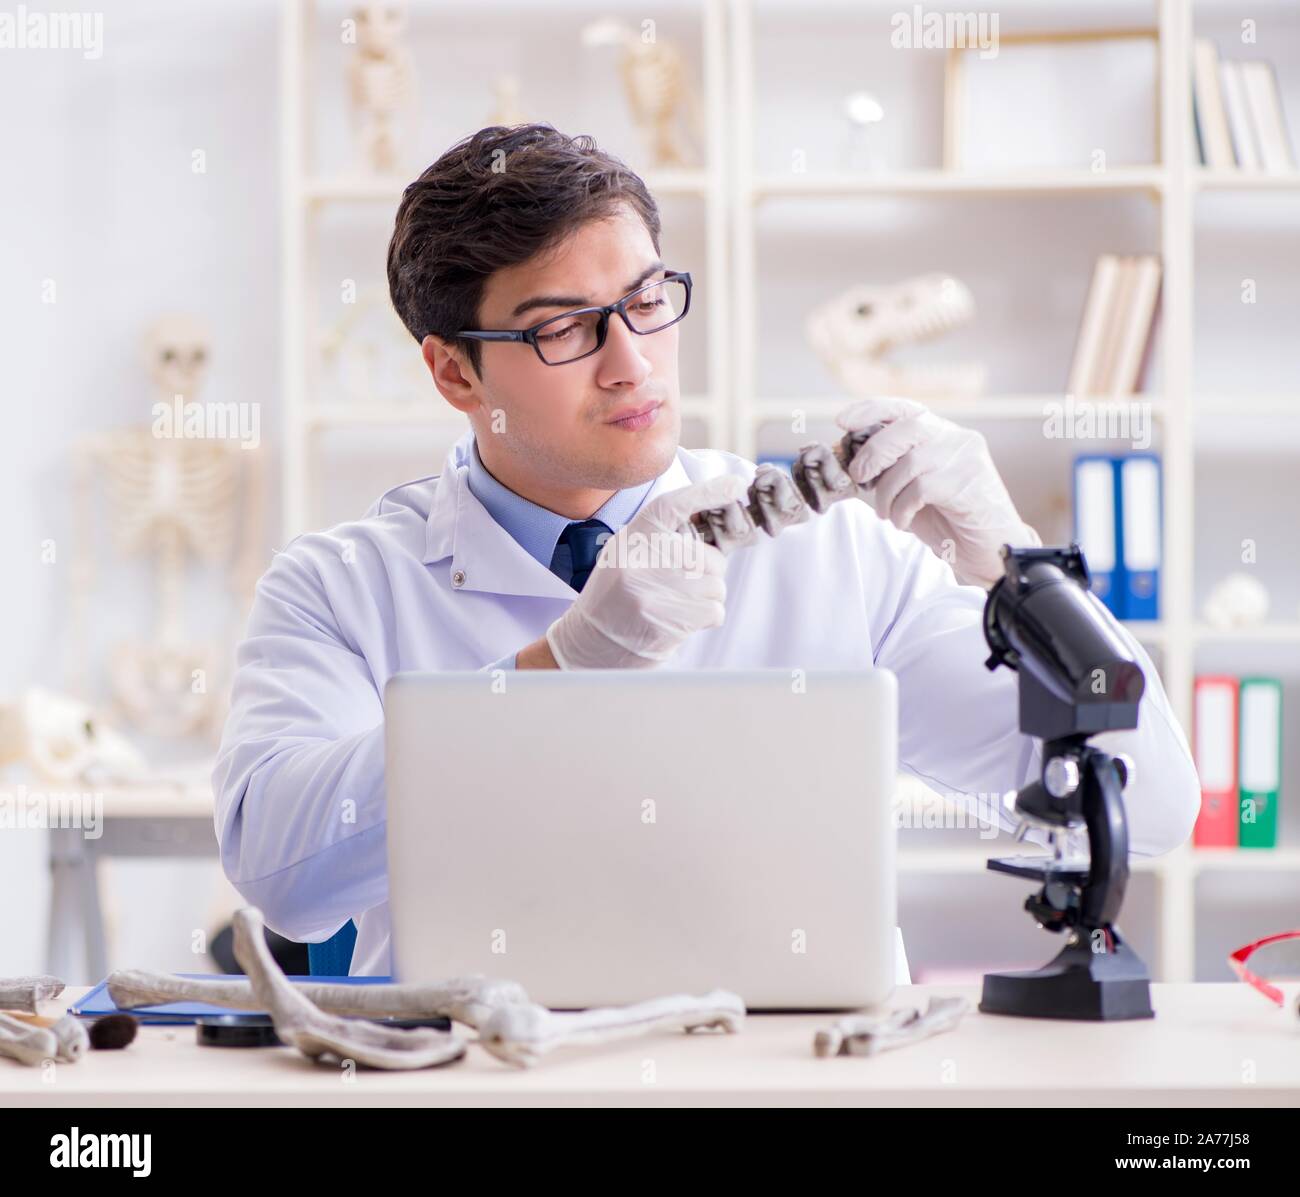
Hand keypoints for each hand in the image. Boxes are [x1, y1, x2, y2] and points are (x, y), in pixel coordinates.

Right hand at [545, 475, 748, 668]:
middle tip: (683, 583)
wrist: (591, 645)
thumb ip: (660, 538)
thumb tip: (711, 522)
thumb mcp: (626, 555)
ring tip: (675, 604)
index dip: (708, 492)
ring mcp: (655, 593)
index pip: (672, 505)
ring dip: (706, 597)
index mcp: (630, 540)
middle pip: (710, 557)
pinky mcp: (669, 623)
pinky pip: (714, 611)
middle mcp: (641, 562)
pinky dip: (705, 617)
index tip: (736, 484)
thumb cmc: (614, 598)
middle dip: (709, 571)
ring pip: (716, 586)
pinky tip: (679, 620)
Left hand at [836, 395, 1041, 587]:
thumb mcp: (913, 486)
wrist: (989, 551)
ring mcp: (967, 458)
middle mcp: (958, 438)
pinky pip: (921, 489)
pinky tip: (903, 522)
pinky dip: (902, 509)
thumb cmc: (948, 519)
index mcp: (943, 433)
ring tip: (886, 513)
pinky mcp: (969, 483)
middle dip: (873, 453)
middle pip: (906, 428)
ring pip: (910, 462)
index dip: (871, 409)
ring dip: (887, 493)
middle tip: (860, 478)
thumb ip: (893, 467)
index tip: (842, 421)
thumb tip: (853, 458)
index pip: (905, 408)